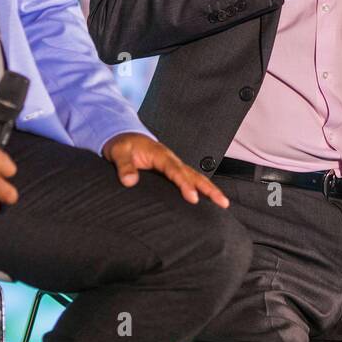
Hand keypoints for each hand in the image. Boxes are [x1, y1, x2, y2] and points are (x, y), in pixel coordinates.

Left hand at [101, 132, 229, 207]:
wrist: (123, 137)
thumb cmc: (122, 145)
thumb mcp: (118, 153)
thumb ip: (124, 166)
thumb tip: (130, 181)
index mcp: (160, 155)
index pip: (175, 171)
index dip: (185, 185)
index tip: (193, 198)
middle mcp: (171, 160)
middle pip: (193, 174)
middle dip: (209, 188)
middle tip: (222, 202)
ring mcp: (173, 165)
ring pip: (195, 177)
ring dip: (209, 189)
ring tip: (223, 203)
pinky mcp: (172, 171)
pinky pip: (189, 179)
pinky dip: (201, 188)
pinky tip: (209, 199)